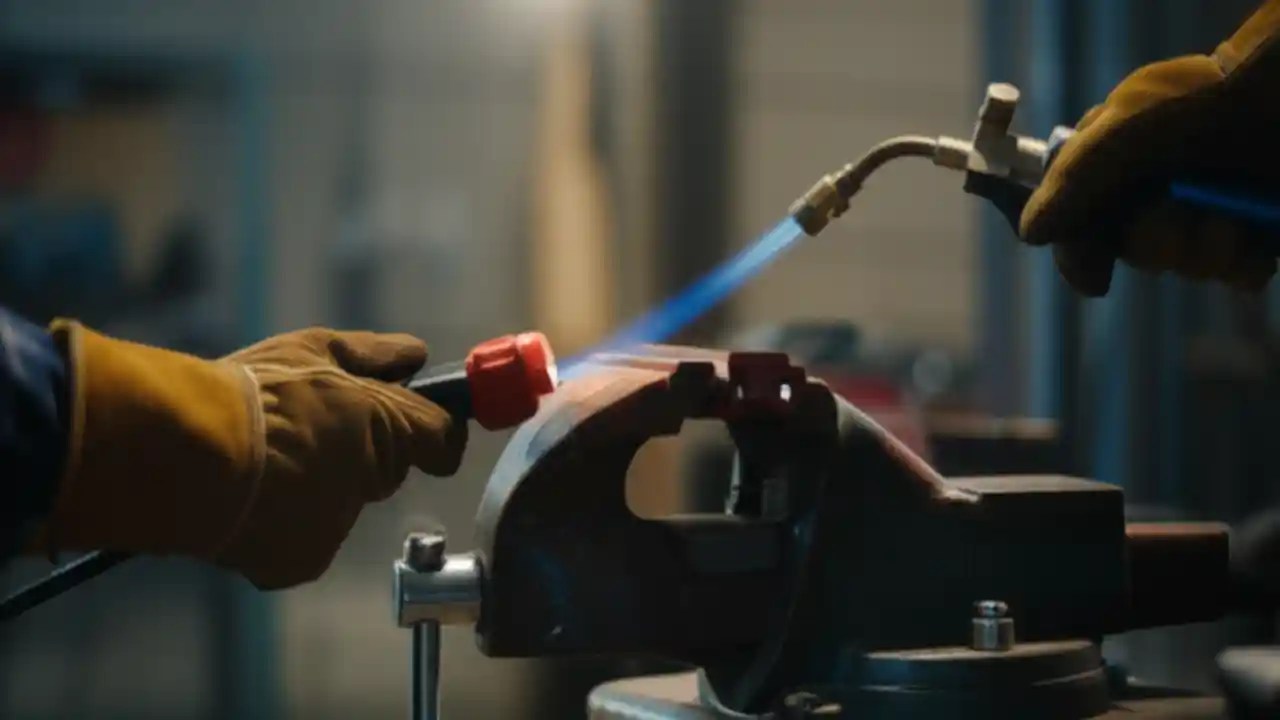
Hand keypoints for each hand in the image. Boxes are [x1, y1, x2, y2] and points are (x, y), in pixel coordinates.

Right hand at [33, 325, 465, 588]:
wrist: (177, 455)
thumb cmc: (248, 393)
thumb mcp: (315, 349)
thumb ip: (375, 354)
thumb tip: (417, 355)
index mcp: (387, 426)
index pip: (442, 439)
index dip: (431, 428)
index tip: (422, 420)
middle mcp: (372, 483)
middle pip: (385, 470)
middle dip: (358, 451)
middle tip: (307, 428)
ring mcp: (337, 525)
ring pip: (340, 505)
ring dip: (316, 486)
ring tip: (264, 461)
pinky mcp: (301, 562)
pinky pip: (303, 539)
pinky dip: (283, 522)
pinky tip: (249, 497)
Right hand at [1019, 1, 1279, 295]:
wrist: (1272, 99)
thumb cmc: (1191, 104)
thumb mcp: (1115, 135)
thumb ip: (1069, 184)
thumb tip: (1029, 234)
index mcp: (1114, 171)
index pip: (1079, 230)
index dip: (1082, 257)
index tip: (1096, 280)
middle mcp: (1156, 194)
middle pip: (1137, 254)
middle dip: (1157, 238)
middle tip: (1173, 201)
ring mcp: (1206, 213)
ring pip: (1188, 267)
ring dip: (1206, 243)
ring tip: (1225, 203)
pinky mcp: (1252, 232)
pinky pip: (1237, 274)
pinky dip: (1244, 258)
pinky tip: (1252, 228)